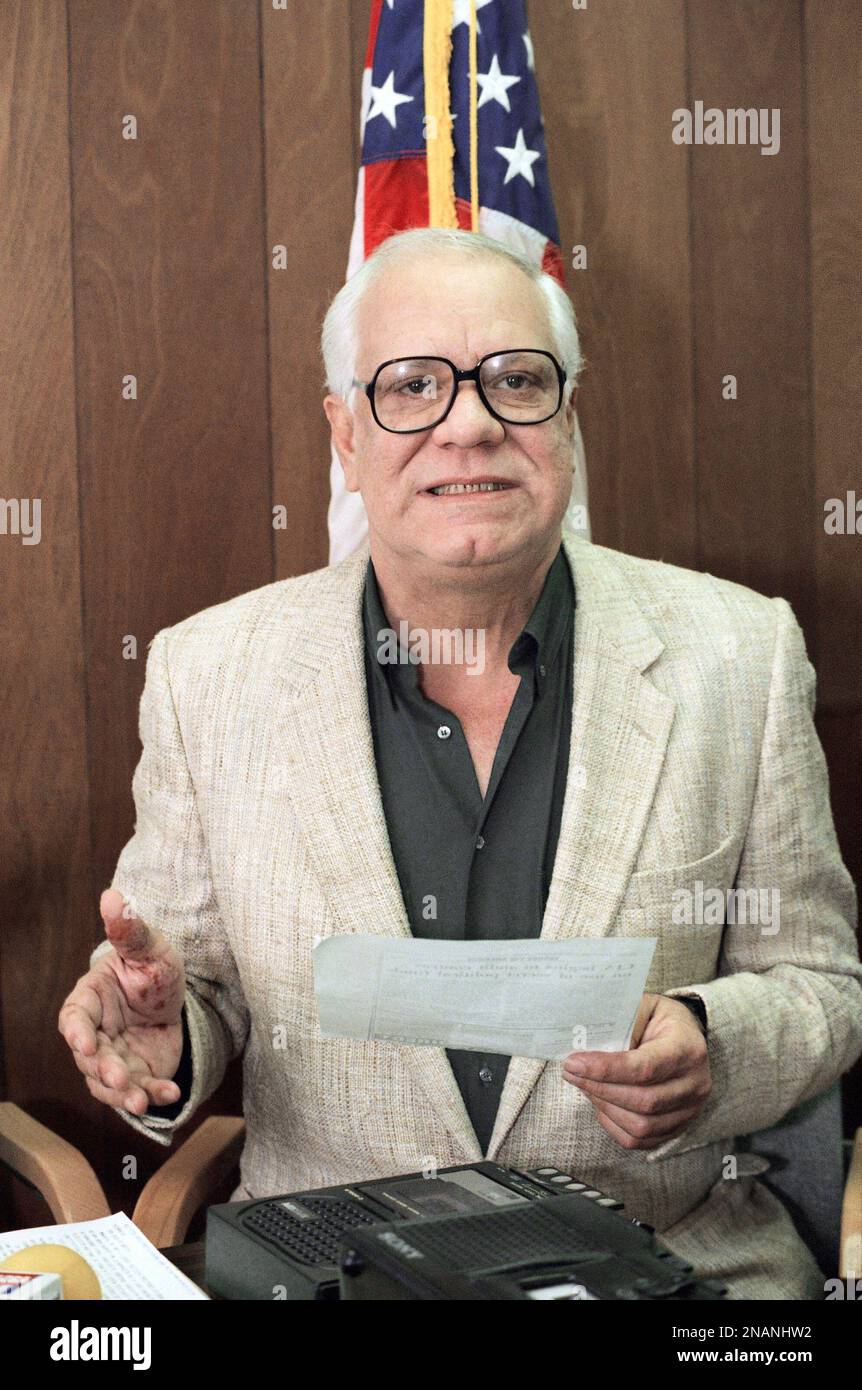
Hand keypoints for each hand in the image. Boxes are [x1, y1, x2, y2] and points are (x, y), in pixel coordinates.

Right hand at [58, 889, 185, 1115]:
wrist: (177, 999)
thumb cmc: (153, 969)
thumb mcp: (149, 948)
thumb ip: (130, 930)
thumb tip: (113, 896)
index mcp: (91, 998)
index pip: (73, 1016)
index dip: (76, 1031)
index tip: (84, 1041)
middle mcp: (96, 1032)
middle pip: (88, 1056)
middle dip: (102, 1069)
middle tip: (119, 1077)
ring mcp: (113, 1057)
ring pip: (106, 1082)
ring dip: (122, 1094)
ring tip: (141, 1101)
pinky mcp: (134, 1075)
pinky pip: (137, 1090)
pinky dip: (153, 1096)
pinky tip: (170, 1095)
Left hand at [561, 993, 711, 1148]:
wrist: (685, 1035)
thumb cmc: (658, 1019)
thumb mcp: (642, 1007)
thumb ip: (619, 1024)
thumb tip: (583, 1044)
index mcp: (687, 1048)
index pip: (645, 1067)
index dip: (606, 1069)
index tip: (574, 1063)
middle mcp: (695, 1083)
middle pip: (643, 1100)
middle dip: (599, 1088)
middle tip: (571, 1073)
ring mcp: (691, 1109)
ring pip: (641, 1125)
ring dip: (605, 1107)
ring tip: (584, 1086)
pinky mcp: (680, 1125)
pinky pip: (642, 1140)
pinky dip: (615, 1125)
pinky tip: (601, 1105)